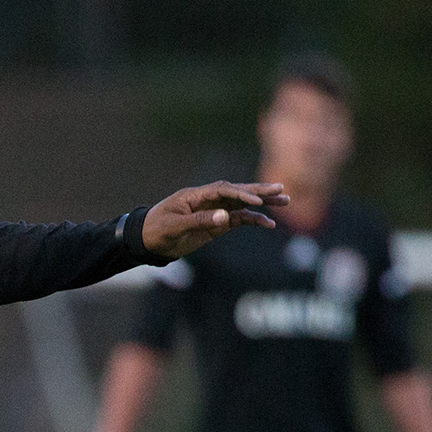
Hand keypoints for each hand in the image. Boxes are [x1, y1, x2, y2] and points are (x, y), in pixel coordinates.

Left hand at [142, 182, 288, 259]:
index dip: (240, 194)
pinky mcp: (216, 224)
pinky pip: (238, 220)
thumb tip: (224, 216)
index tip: (256, 201)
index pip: (222, 190)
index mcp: (195, 195)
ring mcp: (213, 211)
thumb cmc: (156, 230)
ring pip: (242, 205)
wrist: (147, 242)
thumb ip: (199, 220)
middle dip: (259, 191)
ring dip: (263, 203)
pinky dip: (253, 220)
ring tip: (285, 200)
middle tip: (281, 189)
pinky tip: (269, 223)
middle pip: (237, 192)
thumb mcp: (175, 226)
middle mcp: (207, 200)